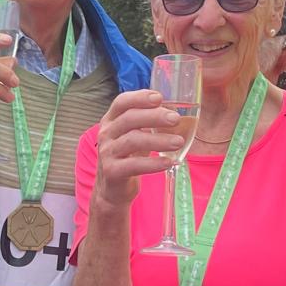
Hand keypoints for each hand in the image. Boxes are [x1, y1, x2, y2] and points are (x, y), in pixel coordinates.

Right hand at [91, 89, 186, 208]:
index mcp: (111, 120)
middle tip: (176, 119)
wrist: (112, 188)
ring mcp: (107, 153)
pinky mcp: (112, 172)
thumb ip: (147, 121)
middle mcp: (106, 134)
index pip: (122, 102)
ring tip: (178, 142)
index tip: (159, 97)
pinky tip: (169, 162)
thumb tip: (175, 109)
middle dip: (154, 117)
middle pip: (129, 119)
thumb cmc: (127, 156)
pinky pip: (134, 165)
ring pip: (133, 141)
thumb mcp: (133, 134)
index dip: (140, 97)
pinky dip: (153, 163)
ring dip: (158, 140)